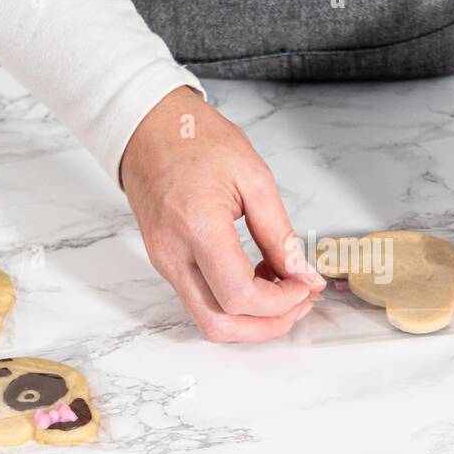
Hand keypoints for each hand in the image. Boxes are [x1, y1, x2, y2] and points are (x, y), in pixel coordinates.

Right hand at [120, 87, 323, 341]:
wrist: (148, 128)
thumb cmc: (196, 140)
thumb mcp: (253, 178)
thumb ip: (279, 233)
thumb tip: (301, 274)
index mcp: (197, 227)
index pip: (239, 296)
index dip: (280, 303)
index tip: (305, 286)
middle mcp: (173, 254)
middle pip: (219, 325)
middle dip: (267, 325)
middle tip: (300, 302)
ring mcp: (164, 263)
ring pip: (208, 321)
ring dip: (251, 320)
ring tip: (283, 293)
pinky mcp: (164, 263)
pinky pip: (200, 301)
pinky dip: (233, 303)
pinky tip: (258, 278)